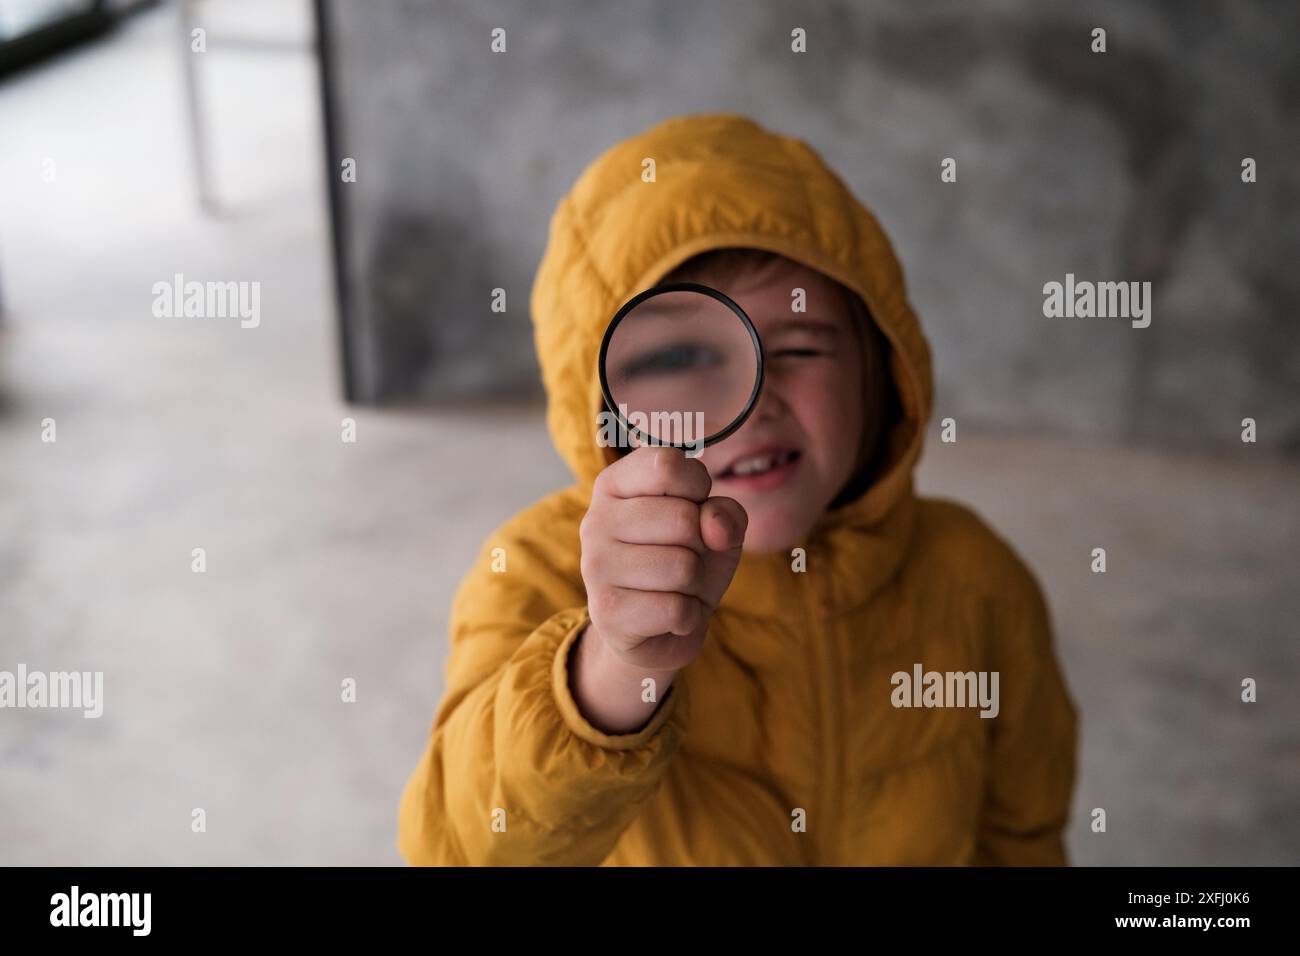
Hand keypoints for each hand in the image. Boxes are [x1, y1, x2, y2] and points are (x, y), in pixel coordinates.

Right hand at [579, 445, 747, 672]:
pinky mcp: (605, 612)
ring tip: (674, 587)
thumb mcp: (715, 527)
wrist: (659, 629)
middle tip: (681, 557)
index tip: (689, 508)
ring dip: (694, 584)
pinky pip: (676, 609)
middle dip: (701, 546)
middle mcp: (596, 520)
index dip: (698, 488)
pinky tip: (667, 616)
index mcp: (615, 484)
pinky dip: (687, 617)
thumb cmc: (684, 562)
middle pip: (683, 520)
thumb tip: (714, 529)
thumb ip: (725, 512)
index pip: (668, 465)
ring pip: (683, 567)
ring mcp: (595, 566)